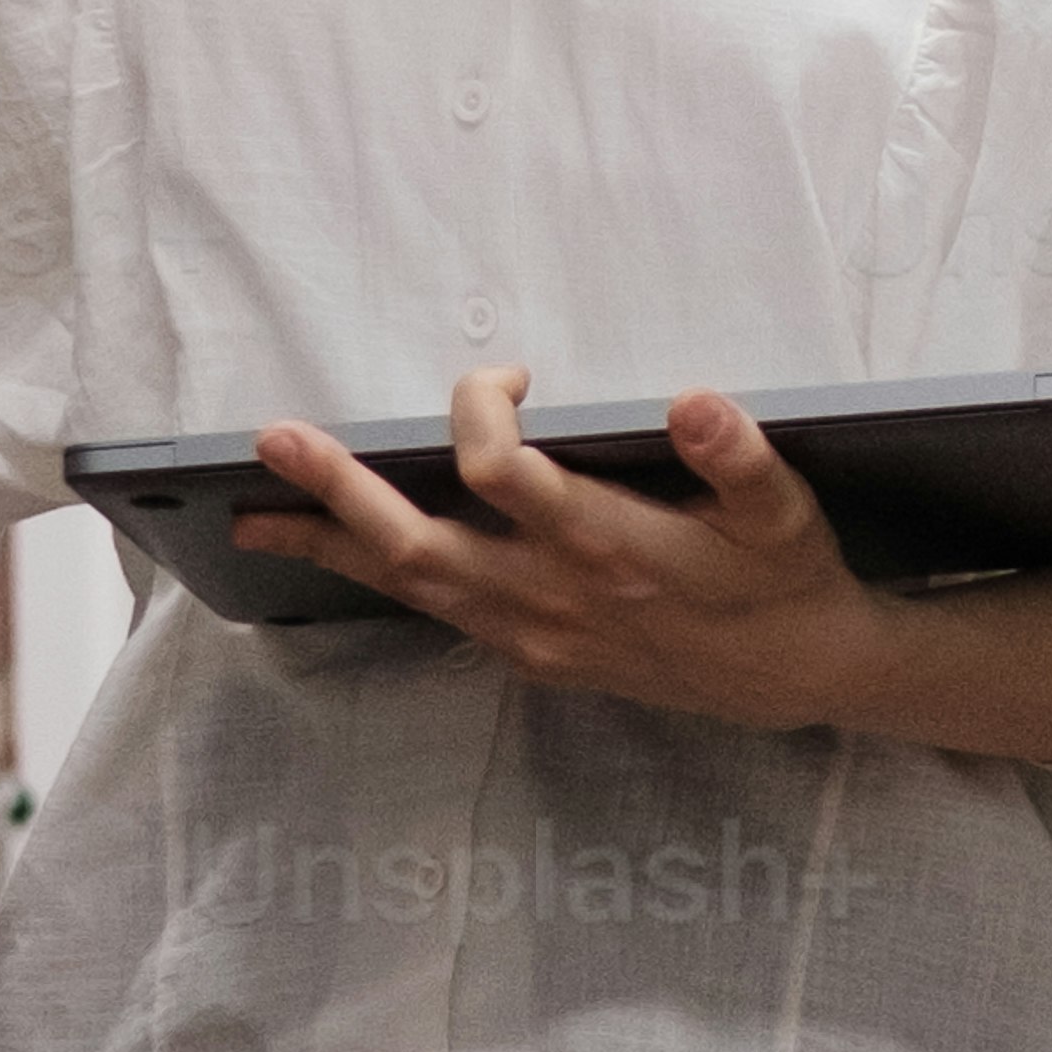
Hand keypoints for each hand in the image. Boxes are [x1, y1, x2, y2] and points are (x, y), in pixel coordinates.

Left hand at [242, 370, 901, 736]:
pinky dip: (376, 575)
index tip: (503, 375)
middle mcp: (554, 597)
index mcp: (608, 548)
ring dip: (331, 543)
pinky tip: (339, 549)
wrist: (797, 675)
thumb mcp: (785, 511)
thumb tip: (694, 402)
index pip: (503, 473)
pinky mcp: (532, 653)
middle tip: (271, 442)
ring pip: (410, 586)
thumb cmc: (785, 576)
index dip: (480, 413)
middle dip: (337, 491)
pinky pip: (435, 611)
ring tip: (254, 514)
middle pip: (416, 544)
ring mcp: (535, 634)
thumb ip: (740, 456)